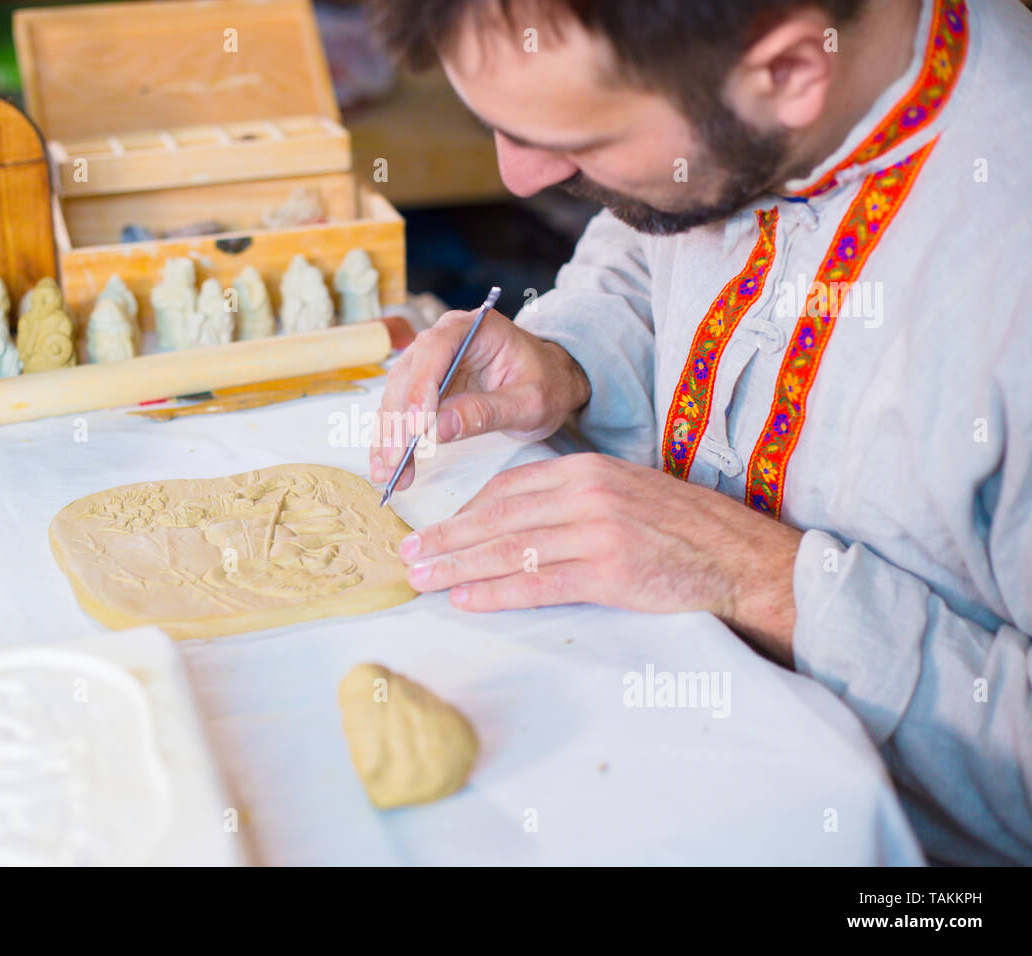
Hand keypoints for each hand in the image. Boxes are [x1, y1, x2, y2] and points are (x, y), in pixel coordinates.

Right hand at [369, 308, 590, 490]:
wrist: (550, 381)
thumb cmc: (546, 384)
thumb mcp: (529, 403)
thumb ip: (487, 413)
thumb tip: (438, 430)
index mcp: (476, 327)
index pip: (436, 348)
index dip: (421, 387)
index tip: (417, 428)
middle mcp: (445, 337)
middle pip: (408, 374)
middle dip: (398, 421)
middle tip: (396, 461)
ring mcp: (430, 361)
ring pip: (397, 395)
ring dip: (389, 435)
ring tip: (388, 473)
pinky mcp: (424, 385)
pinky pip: (401, 410)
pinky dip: (393, 438)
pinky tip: (388, 466)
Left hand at [397, 454, 802, 662]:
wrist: (743, 559)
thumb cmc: (684, 531)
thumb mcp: (625, 495)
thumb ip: (574, 501)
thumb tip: (518, 523)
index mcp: (588, 469)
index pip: (508, 488)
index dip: (465, 512)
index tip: (434, 529)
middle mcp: (587, 493)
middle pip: (497, 516)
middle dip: (446, 538)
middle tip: (406, 555)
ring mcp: (597, 531)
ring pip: (509, 548)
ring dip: (457, 565)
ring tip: (422, 579)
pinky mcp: (609, 571)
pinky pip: (538, 582)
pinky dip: (497, 591)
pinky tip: (467, 598)